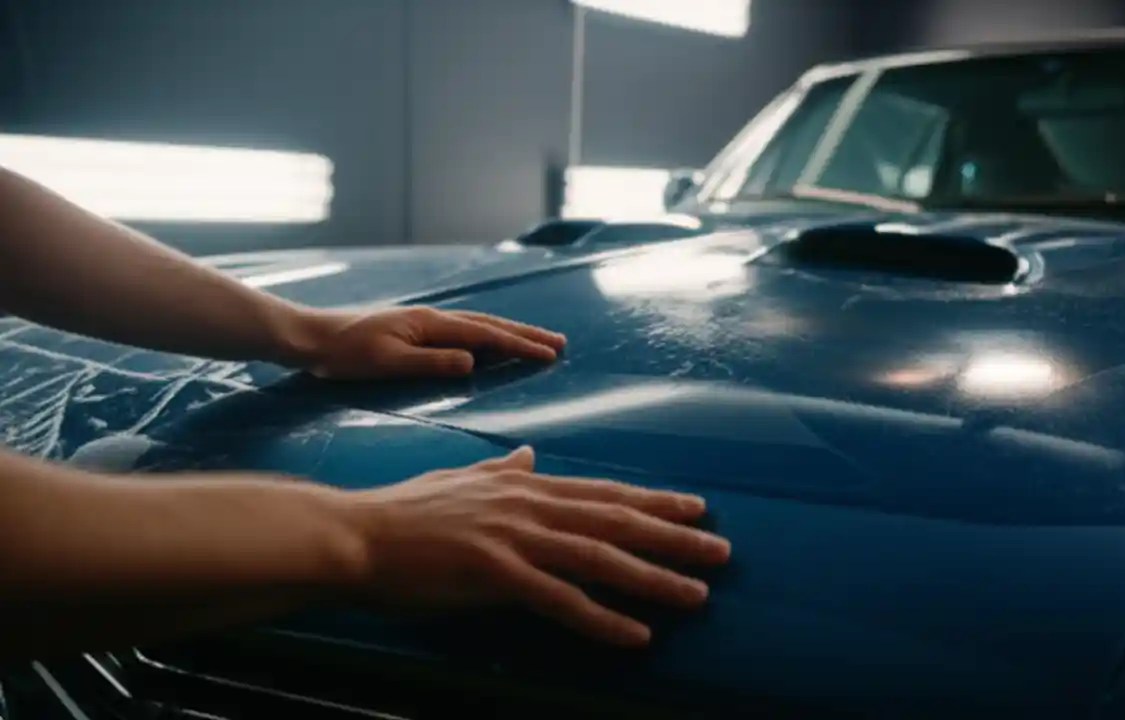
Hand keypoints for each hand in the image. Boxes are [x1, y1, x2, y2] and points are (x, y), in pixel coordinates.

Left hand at [302, 307, 567, 379]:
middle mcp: (433, 319)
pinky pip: (464, 331)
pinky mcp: (416, 331)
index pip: (486, 335)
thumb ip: (431, 363)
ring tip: (537, 341)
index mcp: (431, 324)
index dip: (520, 346)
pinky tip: (491, 343)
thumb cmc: (345, 355)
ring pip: (479, 325)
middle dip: (526, 335)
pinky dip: (488, 336)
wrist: (311, 338)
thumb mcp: (387, 362)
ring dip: (510, 333)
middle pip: (490, 324)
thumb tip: (473, 362)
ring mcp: (425, 323)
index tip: (550, 355)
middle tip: (559, 344)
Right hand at [347, 446, 730, 646]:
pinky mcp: (495, 573)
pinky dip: (602, 619)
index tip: (697, 508)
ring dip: (653, 578)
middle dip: (674, 536)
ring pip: (600, 557)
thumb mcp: (461, 478)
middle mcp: (529, 504)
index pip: (604, 493)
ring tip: (697, 596)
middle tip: (722, 552)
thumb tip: (528, 455)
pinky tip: (636, 635)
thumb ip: (501, 469)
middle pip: (616, 521)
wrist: (358, 534)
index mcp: (525, 485)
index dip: (654, 502)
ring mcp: (515, 537)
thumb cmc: (406, 512)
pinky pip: (560, 600)